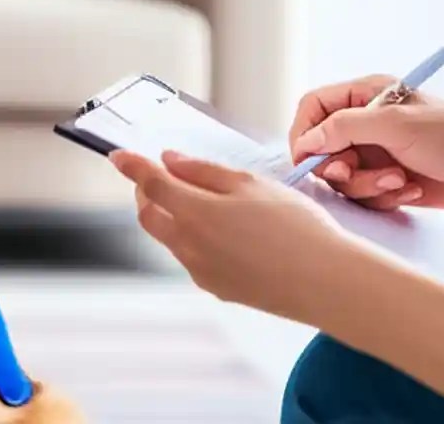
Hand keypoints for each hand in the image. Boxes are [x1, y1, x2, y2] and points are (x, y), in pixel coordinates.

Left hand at [110, 149, 353, 321]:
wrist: (324, 281)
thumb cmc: (295, 227)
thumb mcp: (251, 184)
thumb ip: (204, 171)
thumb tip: (170, 161)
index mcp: (194, 212)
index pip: (149, 184)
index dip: (132, 166)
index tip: (119, 156)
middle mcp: (188, 245)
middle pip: (149, 216)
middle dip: (147, 194)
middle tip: (162, 176)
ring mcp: (200, 271)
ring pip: (169, 238)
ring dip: (172, 217)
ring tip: (203, 201)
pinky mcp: (216, 288)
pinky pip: (191, 258)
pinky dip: (193, 239)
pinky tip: (225, 232)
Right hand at [289, 74, 443, 210]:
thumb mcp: (394, 124)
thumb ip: (344, 128)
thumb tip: (308, 141)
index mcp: (366, 96)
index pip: (314, 108)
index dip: (304, 133)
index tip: (308, 160)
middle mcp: (368, 124)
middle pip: (324, 150)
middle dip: (341, 168)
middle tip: (355, 174)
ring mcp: (379, 154)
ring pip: (344, 178)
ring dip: (367, 186)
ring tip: (399, 182)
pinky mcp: (392, 182)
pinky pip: (366, 196)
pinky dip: (384, 197)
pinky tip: (411, 190)